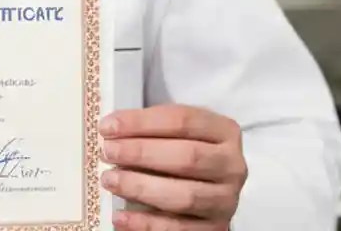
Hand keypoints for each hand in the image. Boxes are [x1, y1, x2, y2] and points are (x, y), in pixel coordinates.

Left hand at [99, 104, 246, 230]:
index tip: (108, 126)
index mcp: (224, 132)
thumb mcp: (175, 132)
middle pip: (187, 157)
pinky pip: (179, 229)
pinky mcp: (215, 228)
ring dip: (141, 187)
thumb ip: (150, 128)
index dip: (142, 122)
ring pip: (184, 196)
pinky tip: (120, 216)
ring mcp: (226, 200)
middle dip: (141, 153)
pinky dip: (146, 224)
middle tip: (108, 152)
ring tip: (110, 180)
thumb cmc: (183, 152)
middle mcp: (232, 166)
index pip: (183, 120)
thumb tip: (111, 130)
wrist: (206, 190)